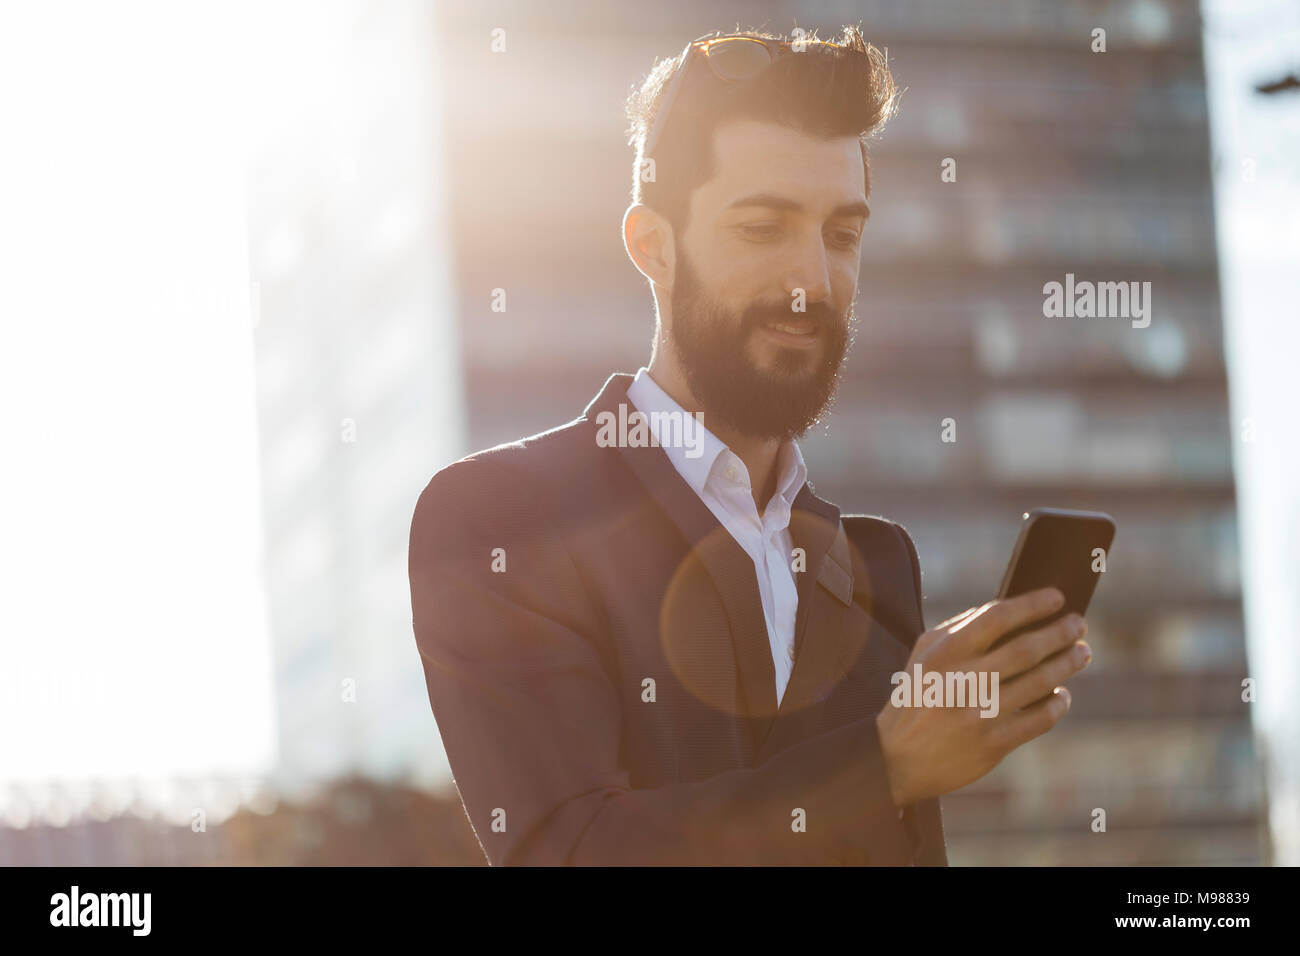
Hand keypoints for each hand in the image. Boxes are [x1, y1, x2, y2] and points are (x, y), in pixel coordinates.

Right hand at [875, 586, 1090, 805]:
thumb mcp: (923, 655)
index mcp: (944, 652)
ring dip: (1067, 664)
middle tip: (1079, 625)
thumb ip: (960, 629)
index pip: (996, 617)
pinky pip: (1040, 719)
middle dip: (1059, 633)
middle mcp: (962, 681)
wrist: (896, 758)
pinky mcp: (993, 744)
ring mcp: (979, 714)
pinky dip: (1058, 704)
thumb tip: (1012, 609)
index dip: (1032, 605)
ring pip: (1040, 682)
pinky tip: (1062, 694)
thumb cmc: (916, 696)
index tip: (1058, 597)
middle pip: (1026, 649)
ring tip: (1081, 653)